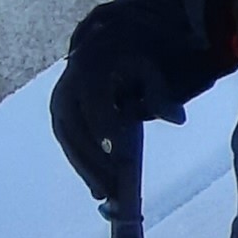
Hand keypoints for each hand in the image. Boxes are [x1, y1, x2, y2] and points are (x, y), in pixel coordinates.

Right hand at [51, 35, 170, 209]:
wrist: (105, 42)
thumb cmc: (134, 59)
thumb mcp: (150, 70)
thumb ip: (160, 94)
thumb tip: (177, 118)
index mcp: (91, 69)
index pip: (97, 106)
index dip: (107, 133)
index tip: (122, 159)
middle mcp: (69, 85)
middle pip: (76, 129)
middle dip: (93, 160)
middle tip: (114, 188)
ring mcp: (60, 100)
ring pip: (68, 140)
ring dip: (85, 168)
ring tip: (106, 194)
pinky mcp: (59, 114)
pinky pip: (68, 142)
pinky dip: (81, 164)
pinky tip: (98, 187)